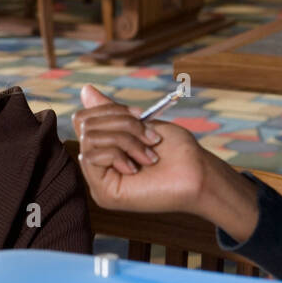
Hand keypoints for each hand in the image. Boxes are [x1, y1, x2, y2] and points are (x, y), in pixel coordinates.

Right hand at [73, 85, 259, 241]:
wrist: (198, 173)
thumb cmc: (177, 151)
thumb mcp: (141, 123)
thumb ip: (112, 112)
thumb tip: (86, 90)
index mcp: (105, 149)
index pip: (83, 119)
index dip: (110, 109)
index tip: (141, 115)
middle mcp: (98, 167)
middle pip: (85, 125)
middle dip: (122, 123)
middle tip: (150, 138)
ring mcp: (99, 182)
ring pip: (89, 139)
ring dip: (125, 139)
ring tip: (149, 154)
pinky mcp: (103, 193)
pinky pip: (92, 157)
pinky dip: (118, 154)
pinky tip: (137, 167)